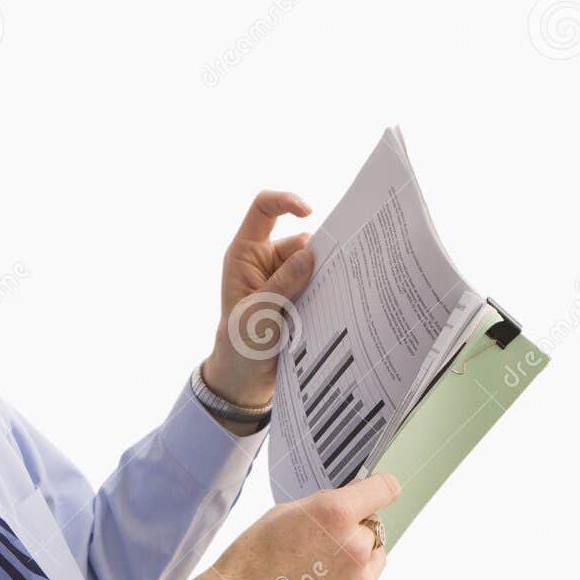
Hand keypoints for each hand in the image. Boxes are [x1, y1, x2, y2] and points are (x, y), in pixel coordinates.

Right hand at [162, 471, 401, 579]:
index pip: (385, 489)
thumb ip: (325, 506)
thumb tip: (352, 503)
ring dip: (356, 562)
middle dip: (354, 532)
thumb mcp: (284, 513)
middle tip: (320, 547)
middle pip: (374, 528)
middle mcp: (356, 547)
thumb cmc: (252, 561)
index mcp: (336, 514)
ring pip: (374, 561)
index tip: (374, 494)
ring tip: (317, 575)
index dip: (377, 490)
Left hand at [202, 190, 316, 408]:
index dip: (285, 201)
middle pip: (301, 240)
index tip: (308, 211)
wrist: (247, 377)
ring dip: (326, 277)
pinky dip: (331, 290)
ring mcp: (285, 278)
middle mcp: (266, 261)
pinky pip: (322, 282)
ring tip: (331, 298)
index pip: (263, 210)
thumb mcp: (256, 314)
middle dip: (317, 254)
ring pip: (316, 263)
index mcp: (245, 254)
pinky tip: (339, 303)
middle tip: (334, 273)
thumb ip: (281, 284)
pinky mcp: (300, 295)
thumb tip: (309, 255)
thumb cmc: (240, 345)